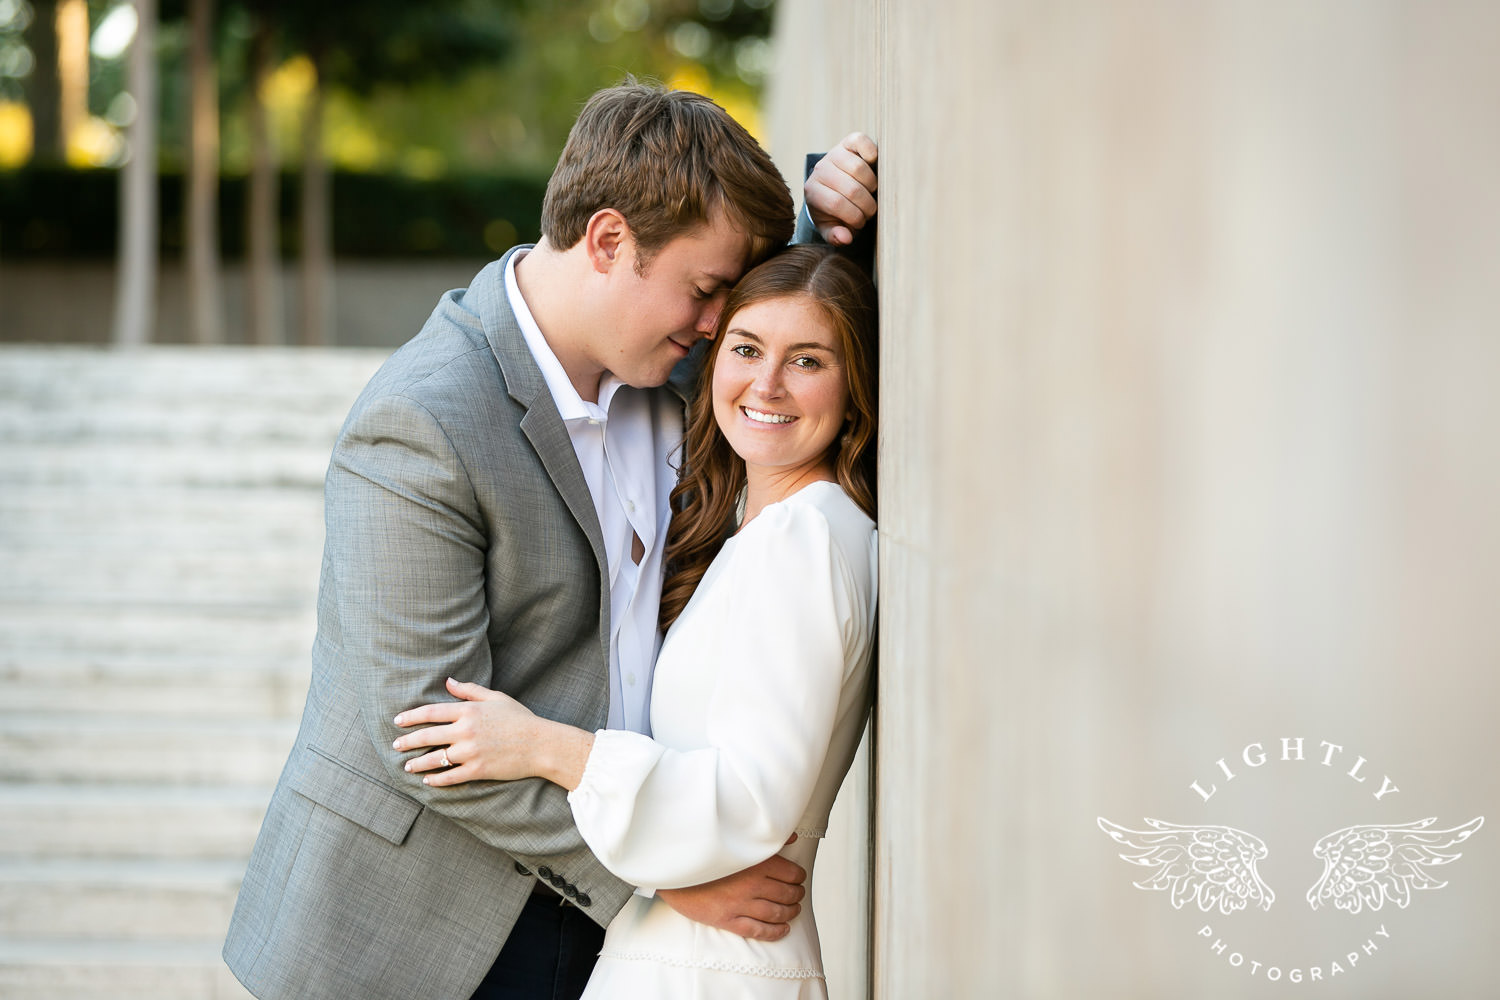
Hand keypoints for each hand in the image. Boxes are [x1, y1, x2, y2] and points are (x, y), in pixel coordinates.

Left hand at [392, 677, 545, 785]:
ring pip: (435, 759)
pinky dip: (436, 779)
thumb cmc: (520, 719)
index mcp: (469, 710)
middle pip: (427, 736)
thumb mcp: (496, 698)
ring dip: (417, 764)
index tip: (398, 721)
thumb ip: (470, 690)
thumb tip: (448, 681)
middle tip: (396, 745)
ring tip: (407, 766)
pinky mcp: (478, 770)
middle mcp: (466, 730)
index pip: (431, 712)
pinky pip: (450, 776)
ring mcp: (471, 752)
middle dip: (408, 741)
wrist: (542, 744)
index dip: (411, 717)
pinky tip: (428, 780)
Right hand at [657, 838, 806, 940]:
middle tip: (797, 894)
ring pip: (776, 913)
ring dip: (790, 912)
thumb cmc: (705, 852)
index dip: (798, 876)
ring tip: (793, 910)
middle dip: (796, 895)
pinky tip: (783, 929)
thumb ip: (767, 840)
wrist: (673, 868)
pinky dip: (775, 931)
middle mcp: (752, 884)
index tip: (798, 877)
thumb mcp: (737, 841)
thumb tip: (792, 838)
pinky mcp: (728, 920)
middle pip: (787, 894)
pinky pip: (758, 930)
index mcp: (757, 862)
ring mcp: (740, 904)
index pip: (791, 873)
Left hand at [804, 132, 877, 245]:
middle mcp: (821, 169)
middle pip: (852, 189)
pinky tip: (874, 168)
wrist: (834, 183)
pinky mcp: (848, 141)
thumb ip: (835, 235)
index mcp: (812, 191)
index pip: (837, 204)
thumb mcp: (830, 226)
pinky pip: (862, 143)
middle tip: (868, 211)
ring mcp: (834, 153)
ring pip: (860, 169)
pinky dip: (872, 154)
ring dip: (872, 186)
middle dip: (866, 205)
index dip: (855, 216)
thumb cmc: (833, 209)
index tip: (860, 222)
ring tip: (871, 194)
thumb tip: (845, 238)